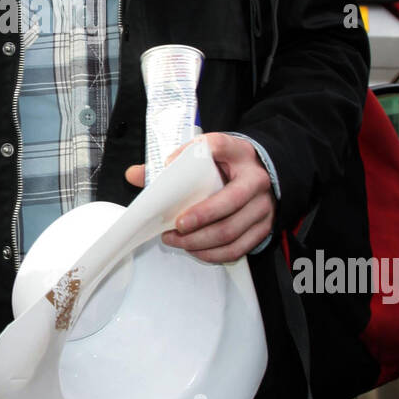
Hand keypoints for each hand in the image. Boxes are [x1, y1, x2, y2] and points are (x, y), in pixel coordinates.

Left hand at [124, 134, 275, 263]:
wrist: (261, 175)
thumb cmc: (228, 166)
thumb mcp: (207, 156)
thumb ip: (173, 164)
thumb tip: (135, 175)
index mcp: (238, 153)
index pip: (219, 145)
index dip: (191, 154)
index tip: (168, 165)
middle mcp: (255, 179)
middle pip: (231, 200)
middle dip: (200, 216)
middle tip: (176, 224)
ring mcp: (263, 205)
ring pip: (232, 230)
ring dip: (200, 240)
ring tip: (178, 240)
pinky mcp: (263, 227)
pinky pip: (238, 247)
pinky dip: (213, 253)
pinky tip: (195, 249)